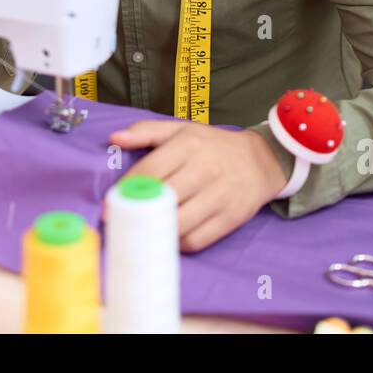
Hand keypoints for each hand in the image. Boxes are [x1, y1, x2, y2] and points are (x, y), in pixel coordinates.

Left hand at [108, 122, 287, 252]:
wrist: (262, 160)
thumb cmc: (213, 146)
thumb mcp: (182, 129)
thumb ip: (147, 131)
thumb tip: (114, 138)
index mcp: (189, 144)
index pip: (150, 170)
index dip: (126, 189)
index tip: (110, 204)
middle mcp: (205, 169)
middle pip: (162, 198)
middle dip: (137, 213)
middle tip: (120, 222)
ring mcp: (220, 196)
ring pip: (178, 224)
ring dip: (156, 231)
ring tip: (142, 232)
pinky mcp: (231, 218)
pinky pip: (196, 240)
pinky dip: (178, 243)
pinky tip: (169, 236)